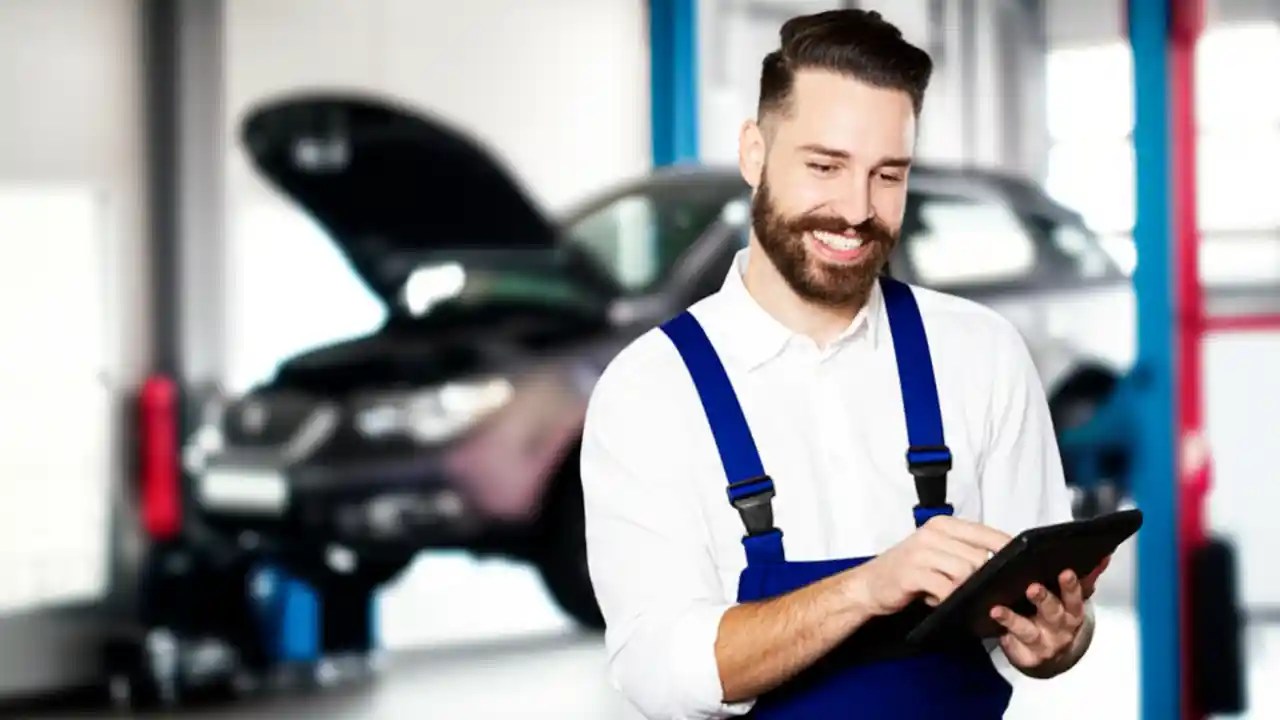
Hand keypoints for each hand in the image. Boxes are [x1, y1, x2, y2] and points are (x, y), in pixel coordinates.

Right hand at [853, 516, 1011, 616]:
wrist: (869, 584)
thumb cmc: (907, 570)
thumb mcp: (937, 553)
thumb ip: (965, 552)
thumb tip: (1005, 561)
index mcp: (943, 525)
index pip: (988, 534)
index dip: (1008, 551)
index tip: (1019, 567)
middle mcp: (933, 533)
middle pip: (981, 557)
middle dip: (984, 579)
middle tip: (977, 592)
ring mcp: (922, 552)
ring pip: (967, 572)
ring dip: (964, 590)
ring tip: (950, 594)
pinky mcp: (912, 573)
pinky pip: (946, 589)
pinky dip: (947, 599)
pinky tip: (937, 601)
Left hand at [990, 555, 1110, 673]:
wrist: (1048, 654)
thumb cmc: (1056, 617)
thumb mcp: (1071, 598)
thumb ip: (1085, 577)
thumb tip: (1102, 555)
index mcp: (1073, 611)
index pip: (1075, 597)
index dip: (1071, 586)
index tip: (1065, 572)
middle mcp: (1061, 629)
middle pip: (1053, 613)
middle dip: (1044, 600)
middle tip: (1032, 588)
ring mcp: (1043, 644)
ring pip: (1029, 631)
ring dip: (1014, 620)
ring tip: (998, 610)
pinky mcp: (1026, 656)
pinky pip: (1012, 643)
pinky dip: (1002, 632)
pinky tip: (992, 620)